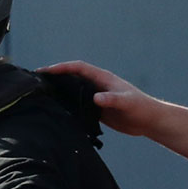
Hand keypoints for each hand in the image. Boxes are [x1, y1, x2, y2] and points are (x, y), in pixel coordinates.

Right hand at [38, 59, 161, 136]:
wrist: (150, 121)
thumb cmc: (141, 108)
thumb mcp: (127, 102)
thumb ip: (112, 99)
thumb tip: (96, 98)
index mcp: (103, 78)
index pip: (78, 68)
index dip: (62, 68)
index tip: (47, 71)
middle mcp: (97, 85)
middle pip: (72, 76)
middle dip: (56, 76)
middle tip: (38, 80)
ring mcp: (96, 96)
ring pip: (74, 90)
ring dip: (60, 90)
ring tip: (43, 93)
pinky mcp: (97, 109)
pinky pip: (78, 104)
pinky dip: (68, 104)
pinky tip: (58, 110)